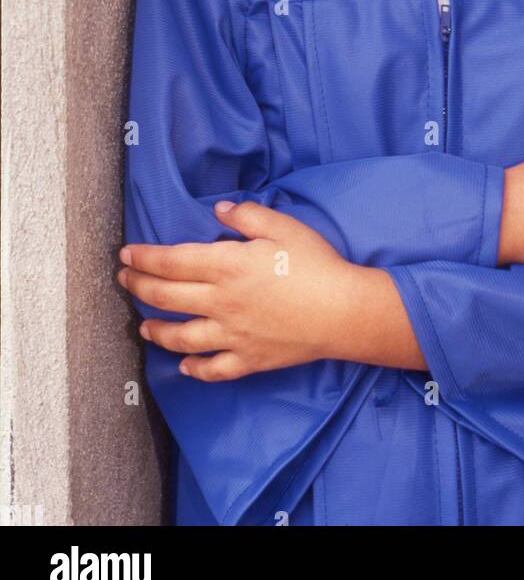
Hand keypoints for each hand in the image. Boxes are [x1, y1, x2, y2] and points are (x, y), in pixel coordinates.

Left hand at [116, 201, 356, 380]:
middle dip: (138, 287)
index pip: (171, 261)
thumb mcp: (284, 227)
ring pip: (180, 337)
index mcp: (227, 266)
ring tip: (143, 326)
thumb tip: (218, 211)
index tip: (126, 254)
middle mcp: (221, 302)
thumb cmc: (316, 264)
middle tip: (124, 280)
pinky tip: (184, 366)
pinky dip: (194, 369)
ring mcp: (231, 335)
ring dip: (156, 330)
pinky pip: (213, 369)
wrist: (342, 312)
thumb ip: (248, 216)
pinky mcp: (248, 359)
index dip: (144, 258)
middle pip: (166, 296)